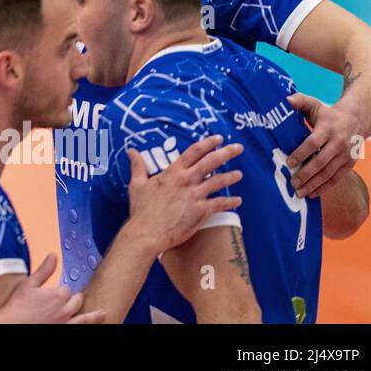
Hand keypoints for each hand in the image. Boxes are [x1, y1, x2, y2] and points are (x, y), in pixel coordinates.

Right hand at [0, 254, 103, 323]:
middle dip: (75, 299)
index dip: (62, 291)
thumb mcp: (29, 284)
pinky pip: (81, 326)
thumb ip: (44, 270)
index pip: (67, 289)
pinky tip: (94, 323)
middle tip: (74, 299)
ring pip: (84, 318)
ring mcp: (66, 323)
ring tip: (102, 314)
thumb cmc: (18, 306)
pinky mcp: (64, 330)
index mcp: (58, 295)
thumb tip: (54, 255)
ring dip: (94, 315)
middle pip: (77, 301)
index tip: (57, 292)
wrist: (11, 324)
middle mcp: (65, 309)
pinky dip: (90, 323)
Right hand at [125, 136, 243, 252]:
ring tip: (239, 174)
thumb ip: (137, 166)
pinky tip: (238, 201)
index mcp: (172, 172)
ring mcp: (195, 195)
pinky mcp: (200, 211)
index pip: (193, 152)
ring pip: (218, 181)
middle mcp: (186, 181)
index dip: (207, 143)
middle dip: (226, 153)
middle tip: (238, 148)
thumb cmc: (141, 209)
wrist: (147, 232)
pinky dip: (230, 202)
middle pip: (210, 162)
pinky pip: (220, 204)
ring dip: (231, 177)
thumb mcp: (137, 184)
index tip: (218, 139)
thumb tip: (131, 151)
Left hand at [286, 93, 364, 197]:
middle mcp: (339, 143)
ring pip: (329, 173)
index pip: (313, 143)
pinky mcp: (349, 164)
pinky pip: (336, 178)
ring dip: (314, 184)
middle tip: (292, 183)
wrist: (356, 120)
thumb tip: (286, 100)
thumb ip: (300, 101)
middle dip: (306, 174)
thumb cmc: (327, 114)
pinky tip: (312, 194)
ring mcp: (346, 155)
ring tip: (299, 193)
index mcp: (328, 129)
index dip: (301, 153)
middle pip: (321, 162)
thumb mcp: (314, 104)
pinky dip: (324, 188)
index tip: (289, 162)